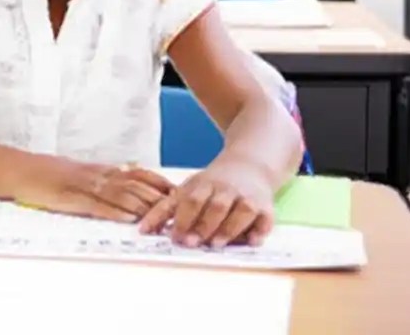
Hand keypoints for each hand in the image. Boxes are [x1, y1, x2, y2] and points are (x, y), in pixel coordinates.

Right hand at [19, 157, 174, 221]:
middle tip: (179, 206)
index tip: (178, 190)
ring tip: (161, 216)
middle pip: (133, 184)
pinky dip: (113, 212)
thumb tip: (126, 179)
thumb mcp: (80, 172)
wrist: (21, 170)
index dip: (158, 181)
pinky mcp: (70, 198)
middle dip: (157, 196)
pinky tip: (127, 219)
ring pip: (119, 194)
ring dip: (141, 205)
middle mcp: (96, 175)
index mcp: (100, 169)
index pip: (136, 172)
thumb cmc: (48, 173)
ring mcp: (84, 186)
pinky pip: (96, 205)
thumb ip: (102, 177)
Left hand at [137, 159, 274, 248]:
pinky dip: (260, 230)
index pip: (192, 199)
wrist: (249, 165)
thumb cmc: (212, 183)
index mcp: (204, 184)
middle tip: (191, 244)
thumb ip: (166, 209)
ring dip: (228, 229)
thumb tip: (143, 230)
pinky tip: (252, 241)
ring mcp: (247, 197)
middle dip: (203, 225)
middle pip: (215, 206)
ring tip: (216, 245)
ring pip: (240, 211)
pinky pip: (265, 218)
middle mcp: (226, 189)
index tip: (174, 237)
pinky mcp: (266, 207)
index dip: (183, 218)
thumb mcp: (188, 189)